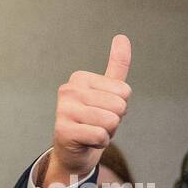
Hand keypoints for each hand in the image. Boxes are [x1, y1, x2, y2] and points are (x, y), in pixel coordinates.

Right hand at [44, 34, 132, 187]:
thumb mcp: (109, 92)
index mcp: (81, 77)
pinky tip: (87, 141)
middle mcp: (69, 89)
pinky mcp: (63, 130)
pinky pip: (100, 136)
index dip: (121, 107)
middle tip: (98, 124)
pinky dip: (99, 143)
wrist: (75, 151)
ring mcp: (63, 109)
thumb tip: (123, 37)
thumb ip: (117, 67)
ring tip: (92, 131)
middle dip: (115, 121)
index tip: (104, 110)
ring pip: (111, 121)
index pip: (125, 91)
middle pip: (119, 106)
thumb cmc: (94, 120)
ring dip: (108, 133)